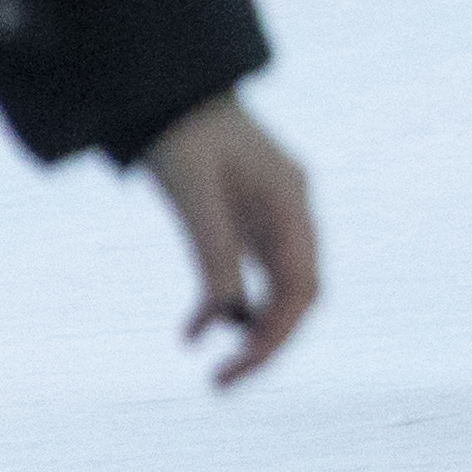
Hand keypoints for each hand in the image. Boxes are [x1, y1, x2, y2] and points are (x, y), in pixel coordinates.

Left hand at [140, 90, 318, 388]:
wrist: (170, 89)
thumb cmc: (182, 133)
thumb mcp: (193, 194)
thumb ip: (214, 252)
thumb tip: (227, 320)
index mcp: (291, 201)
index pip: (301, 286)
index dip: (275, 335)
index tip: (233, 368)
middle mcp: (292, 211)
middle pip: (300, 293)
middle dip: (268, 341)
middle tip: (222, 381)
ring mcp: (274, 214)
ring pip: (281, 288)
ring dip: (254, 328)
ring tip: (216, 367)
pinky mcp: (249, 218)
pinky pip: (254, 273)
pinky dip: (232, 305)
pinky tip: (194, 330)